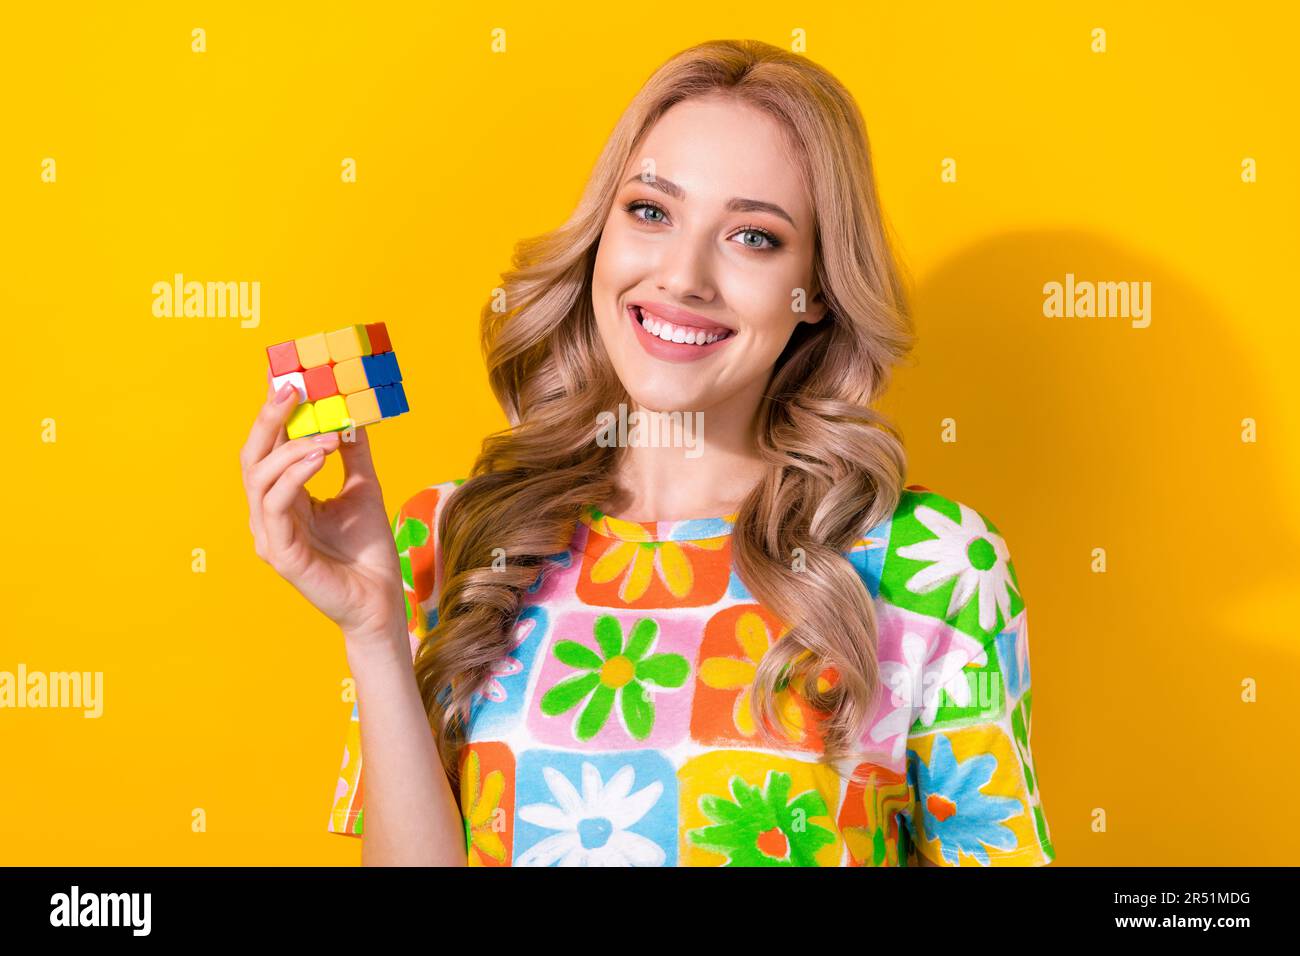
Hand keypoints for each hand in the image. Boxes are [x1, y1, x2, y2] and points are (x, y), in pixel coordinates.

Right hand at [240, 378, 406, 651]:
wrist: (381, 598)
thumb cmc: (368, 551)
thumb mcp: (363, 488)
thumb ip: (352, 453)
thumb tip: (352, 411)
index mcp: (284, 499)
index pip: (267, 449)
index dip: (272, 414)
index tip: (287, 379)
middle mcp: (269, 515)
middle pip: (252, 458)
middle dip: (270, 419)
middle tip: (293, 389)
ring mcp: (270, 536)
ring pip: (260, 478)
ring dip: (291, 447)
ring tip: (326, 434)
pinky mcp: (280, 554)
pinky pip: (276, 505)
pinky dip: (294, 475)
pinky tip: (318, 456)